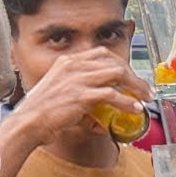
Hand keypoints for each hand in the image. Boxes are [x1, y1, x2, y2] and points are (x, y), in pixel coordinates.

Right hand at [5, 47, 152, 146]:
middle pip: (114, 61)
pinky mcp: (80, 95)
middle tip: (145, 89)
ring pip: (117, 74)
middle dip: (134, 75)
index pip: (103, 54)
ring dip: (136, 86)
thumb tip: (104, 98)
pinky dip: (127, 102)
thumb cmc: (44, 111)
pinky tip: (135, 108)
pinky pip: (112, 95)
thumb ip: (81, 87)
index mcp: (68, 61)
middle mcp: (73, 65)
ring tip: (146, 98)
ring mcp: (77, 79)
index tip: (133, 78)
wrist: (29, 122)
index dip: (123, 65)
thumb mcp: (62, 90)